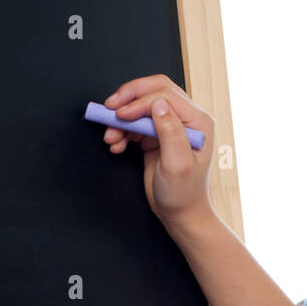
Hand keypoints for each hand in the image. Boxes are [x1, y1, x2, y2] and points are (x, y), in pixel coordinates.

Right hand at [100, 75, 215, 230]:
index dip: (139, 101)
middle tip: (108, 109)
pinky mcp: (156, 135)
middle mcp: (186, 119)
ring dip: (121, 120)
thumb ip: (170, 132)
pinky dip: (122, 131)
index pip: (165, 95)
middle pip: (153, 92)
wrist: (179, 213)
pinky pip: (135, 123)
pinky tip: (116, 144)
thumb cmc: (183, 194)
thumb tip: (158, 105)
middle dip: (127, 100)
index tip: (120, 114)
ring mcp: (170, 126)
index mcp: (198, 122)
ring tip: (111, 137)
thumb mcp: (177, 165)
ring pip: (140, 108)